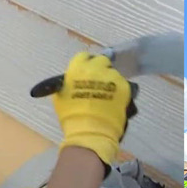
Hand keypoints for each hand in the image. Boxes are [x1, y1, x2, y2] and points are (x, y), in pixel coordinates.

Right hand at [53, 52, 134, 168]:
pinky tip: (116, 102)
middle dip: (101, 69)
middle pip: (102, 61)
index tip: (87, 72)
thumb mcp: (61, 96)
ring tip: (109, 96)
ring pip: (114, 74)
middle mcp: (96, 67)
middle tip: (99, 82)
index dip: (86, 64)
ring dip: (111, 81)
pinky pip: (123, 85)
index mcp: (78, 68)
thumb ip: (68, 83)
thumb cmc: (71, 115)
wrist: (89, 130)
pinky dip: (120, 92)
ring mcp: (112, 76)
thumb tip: (72, 81)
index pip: (84, 57)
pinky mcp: (125, 86)